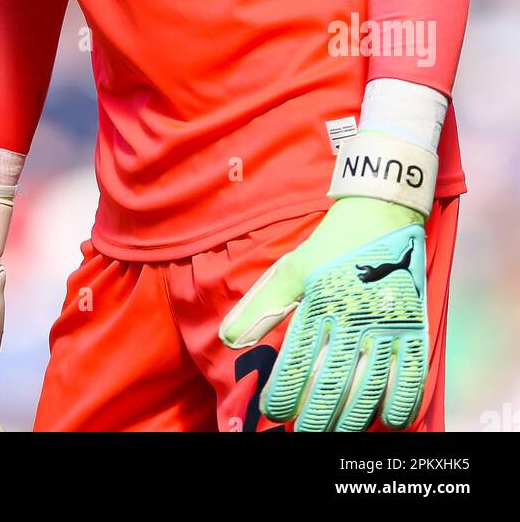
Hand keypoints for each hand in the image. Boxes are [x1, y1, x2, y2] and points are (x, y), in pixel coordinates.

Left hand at [219, 196, 427, 431]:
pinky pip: (411, 375)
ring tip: (335, 432)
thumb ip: (261, 306)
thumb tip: (229, 340)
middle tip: (303, 431)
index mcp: (320, 300)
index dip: (284, 394)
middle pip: (332, 382)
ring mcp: (388, 322)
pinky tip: (386, 419)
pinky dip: (400, 404)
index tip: (274, 412)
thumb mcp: (292, 268)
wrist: (382, 211)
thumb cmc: (333, 243)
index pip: (297, 361)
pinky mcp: (414, 325)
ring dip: (351, 418)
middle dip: (314, 416)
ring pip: (369, 387)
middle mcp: (354, 314)